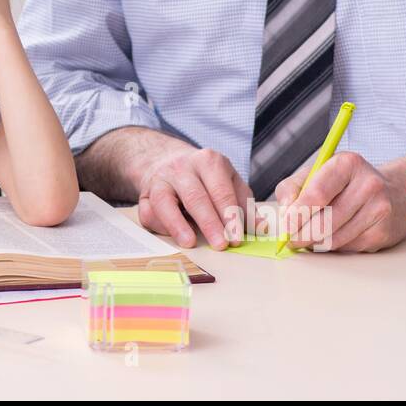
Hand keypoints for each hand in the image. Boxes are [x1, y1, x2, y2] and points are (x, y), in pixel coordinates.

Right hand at [136, 140, 253, 249]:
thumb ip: (244, 204)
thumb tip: (260, 227)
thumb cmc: (205, 177)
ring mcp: (160, 179)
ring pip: (165, 201)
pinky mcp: (145, 194)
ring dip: (178, 224)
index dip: (230, 215)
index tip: (237, 237)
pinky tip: (175, 237)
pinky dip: (161, 225)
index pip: (221, 190)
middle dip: (209, 222)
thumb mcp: (229, 181)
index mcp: (208, 161)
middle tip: (221, 245)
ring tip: (190, 243)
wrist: (166, 160)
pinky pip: (149, 211)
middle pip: (195, 196)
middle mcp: (182, 167)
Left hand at [273, 151, 405, 251]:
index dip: (298, 214)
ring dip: (317, 243)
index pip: (317, 194)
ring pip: (335, 238)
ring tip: (310, 237)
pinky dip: (334, 247)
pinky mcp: (383, 232)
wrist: (394, 194)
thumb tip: (285, 213)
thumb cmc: (344, 184)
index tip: (286, 226)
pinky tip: (334, 236)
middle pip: (326, 220)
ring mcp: (379, 209)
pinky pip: (348, 248)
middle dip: (303, 235)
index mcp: (347, 164)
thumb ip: (292, 188)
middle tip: (292, 240)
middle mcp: (368, 184)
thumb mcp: (316, 174)